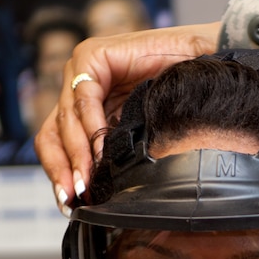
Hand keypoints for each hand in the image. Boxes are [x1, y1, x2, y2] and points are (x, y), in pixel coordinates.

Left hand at [33, 23, 220, 213]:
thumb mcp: (139, 133)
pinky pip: (85, 100)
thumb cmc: (181, 95)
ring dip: (76, 155)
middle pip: (51, 134)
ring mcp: (82, 68)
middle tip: (74, 197)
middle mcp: (78, 86)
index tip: (70, 203)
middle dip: (61, 170)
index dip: (60, 174)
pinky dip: (92, 129)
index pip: (57, 143)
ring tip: (87, 182)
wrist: (206, 61)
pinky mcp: (92, 56)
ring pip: (64, 121)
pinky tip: (102, 151)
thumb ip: (116, 151)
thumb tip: (98, 191)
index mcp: (86, 105)